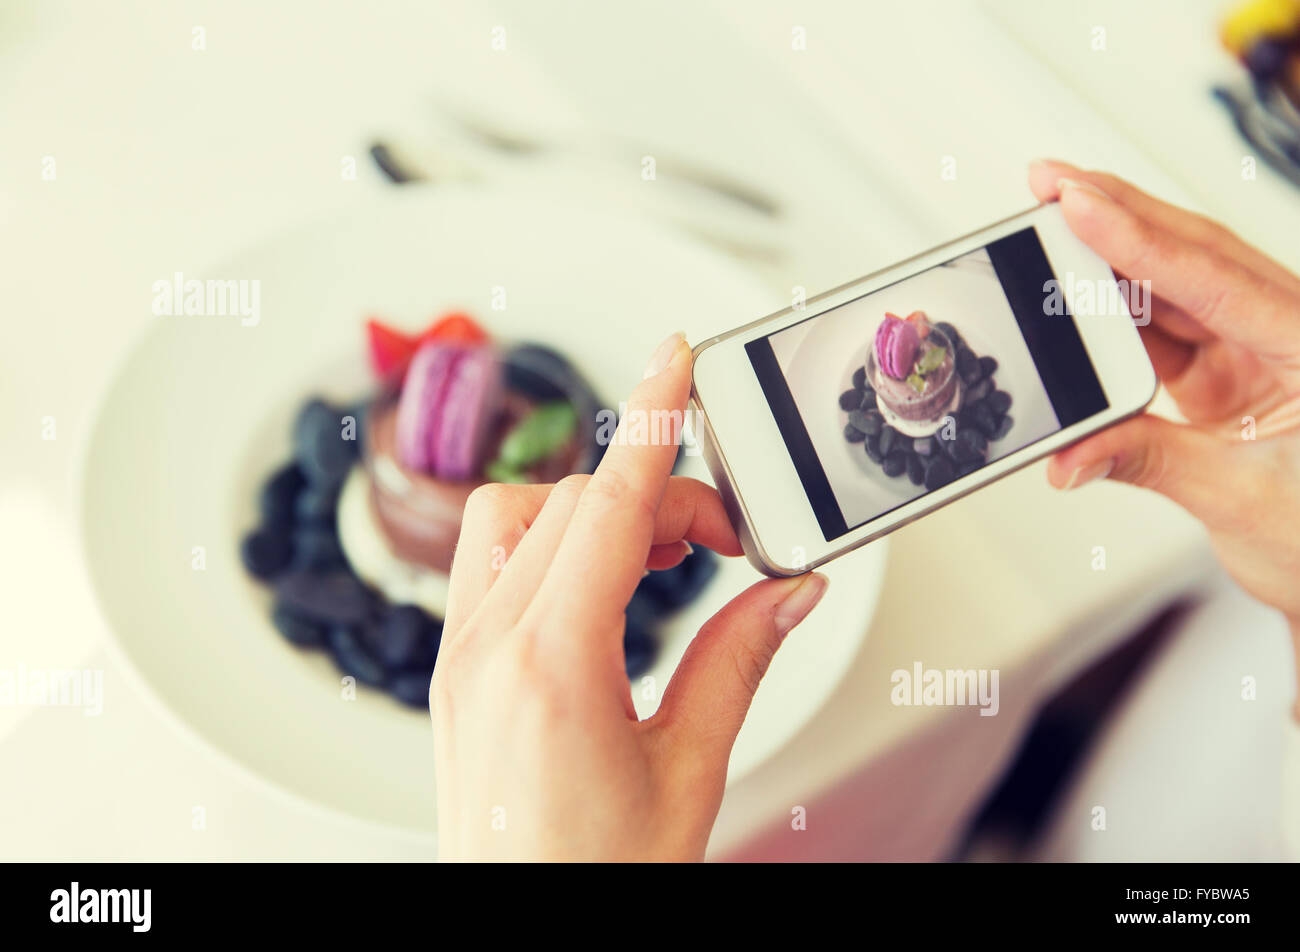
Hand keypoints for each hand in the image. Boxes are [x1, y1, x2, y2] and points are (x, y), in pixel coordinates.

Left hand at [431, 332, 827, 859]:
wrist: (523, 937)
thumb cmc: (596, 882)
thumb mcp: (689, 772)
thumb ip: (738, 662)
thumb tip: (789, 589)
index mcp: (551, 669)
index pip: (607, 505)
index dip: (650, 420)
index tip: (674, 357)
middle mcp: (486, 650)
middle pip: (572, 505)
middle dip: (657, 494)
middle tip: (727, 541)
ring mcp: (458, 659)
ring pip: (517, 522)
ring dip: (593, 512)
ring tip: (664, 558)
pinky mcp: (453, 673)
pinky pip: (491, 565)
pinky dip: (552, 544)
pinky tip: (605, 586)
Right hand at [1029, 160, 1299, 676]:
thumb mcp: (1240, 501)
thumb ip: (1149, 461)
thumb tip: (1071, 455)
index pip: (1215, 279)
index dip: (1138, 238)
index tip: (1078, 201)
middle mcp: (1287, 333)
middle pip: (1196, 255)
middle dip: (1121, 213)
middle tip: (1053, 183)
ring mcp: (1257, 349)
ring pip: (1177, 282)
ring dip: (1113, 254)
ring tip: (1053, 221)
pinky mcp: (1229, 370)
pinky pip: (1166, 326)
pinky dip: (1118, 309)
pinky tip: (1077, 287)